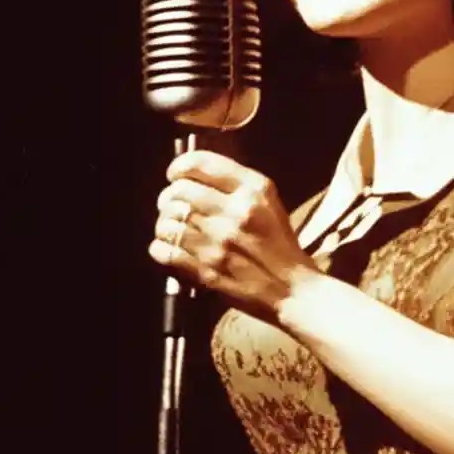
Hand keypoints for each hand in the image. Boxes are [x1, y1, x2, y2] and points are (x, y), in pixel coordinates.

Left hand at [149, 150, 319, 322]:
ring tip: (174, 229)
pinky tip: (172, 249)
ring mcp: (217, 243)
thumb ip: (235, 184)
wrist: (292, 290)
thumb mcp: (268, 203)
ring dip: (165, 224)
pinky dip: (161, 248)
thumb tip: (193, 175)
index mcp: (252, 191)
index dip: (179, 167)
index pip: (199, 164)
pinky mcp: (205, 270)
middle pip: (177, 192)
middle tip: (173, 206)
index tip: (176, 176)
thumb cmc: (280, 245)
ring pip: (167, 221)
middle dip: (169, 198)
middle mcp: (233, 213)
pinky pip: (164, 251)